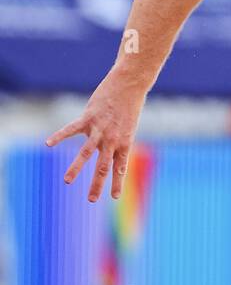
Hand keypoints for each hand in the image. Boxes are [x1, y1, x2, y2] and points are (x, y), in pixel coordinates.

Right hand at [46, 69, 146, 201]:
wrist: (129, 85)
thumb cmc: (129, 106)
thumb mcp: (128, 126)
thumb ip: (117, 140)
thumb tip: (105, 149)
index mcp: (123, 143)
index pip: (119, 168)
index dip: (117, 182)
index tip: (115, 197)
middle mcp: (112, 140)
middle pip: (103, 166)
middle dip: (97, 184)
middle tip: (91, 200)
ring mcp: (99, 129)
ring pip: (86, 152)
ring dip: (76, 168)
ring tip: (67, 181)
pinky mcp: (89, 118)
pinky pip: (71, 129)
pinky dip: (59, 136)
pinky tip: (48, 143)